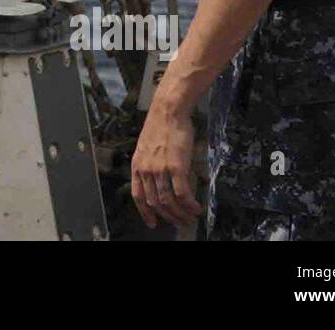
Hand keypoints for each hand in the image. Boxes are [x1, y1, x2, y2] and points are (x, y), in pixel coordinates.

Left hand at [129, 101, 203, 228]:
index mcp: (137, 165)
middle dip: (168, 217)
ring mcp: (160, 169)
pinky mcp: (176, 167)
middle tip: (180, 223)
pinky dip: (190, 205)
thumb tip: (158, 180)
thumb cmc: (161, 126)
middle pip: (155, 203)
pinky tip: (197, 208)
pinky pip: (183, 194)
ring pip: (169, 202)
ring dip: (181, 214)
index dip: (145, 212)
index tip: (153, 223)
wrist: (168, 111)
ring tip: (191, 218)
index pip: (138, 196)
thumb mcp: (147, 147)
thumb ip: (149, 164)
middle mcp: (146, 170)